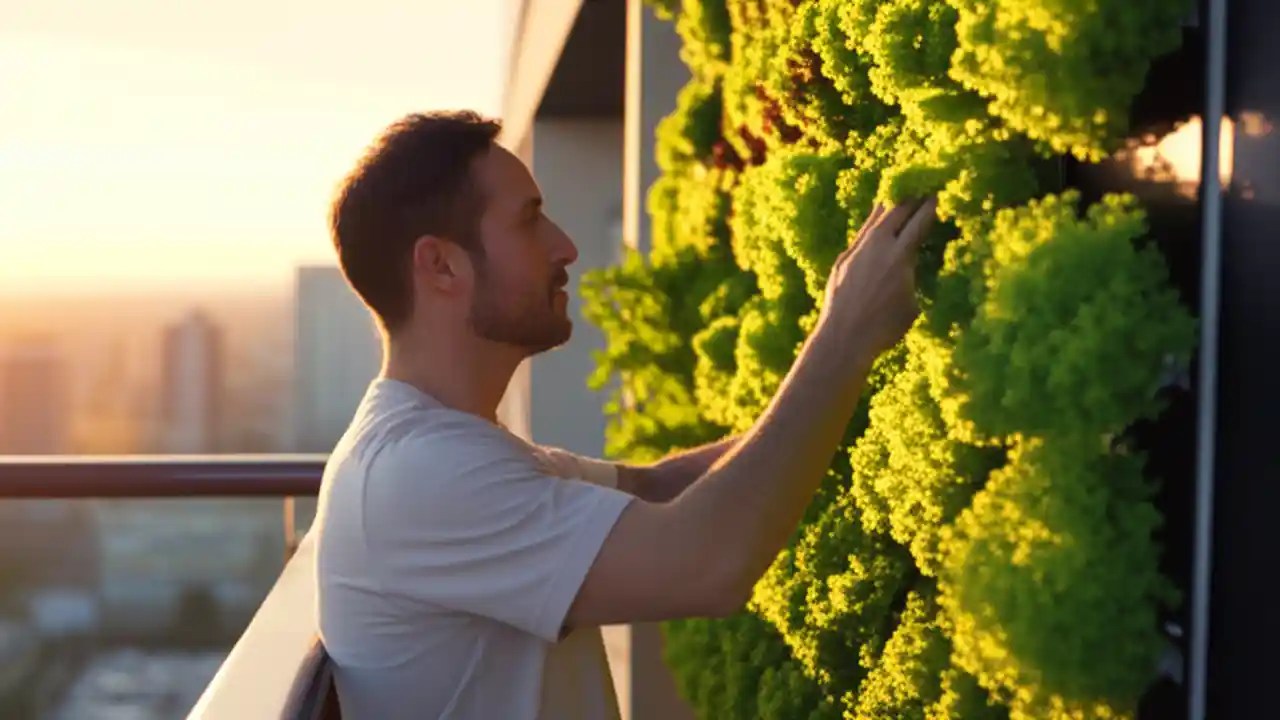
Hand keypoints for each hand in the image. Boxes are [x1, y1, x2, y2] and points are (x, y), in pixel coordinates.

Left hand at [817, 197, 937, 363]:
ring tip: (897, 195)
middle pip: (896, 212)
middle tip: (921, 187)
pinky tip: (875, 221)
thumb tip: (908, 272)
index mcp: (900, 256)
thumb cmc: (885, 328)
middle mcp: (878, 246)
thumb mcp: (911, 304)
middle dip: (910, 198)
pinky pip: (861, 234)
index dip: (930, 207)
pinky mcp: (842, 260)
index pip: (919, 222)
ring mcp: (857, 251)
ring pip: (875, 219)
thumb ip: (912, 280)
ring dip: (888, 206)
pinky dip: (872, 224)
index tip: (937, 194)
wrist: (843, 337)